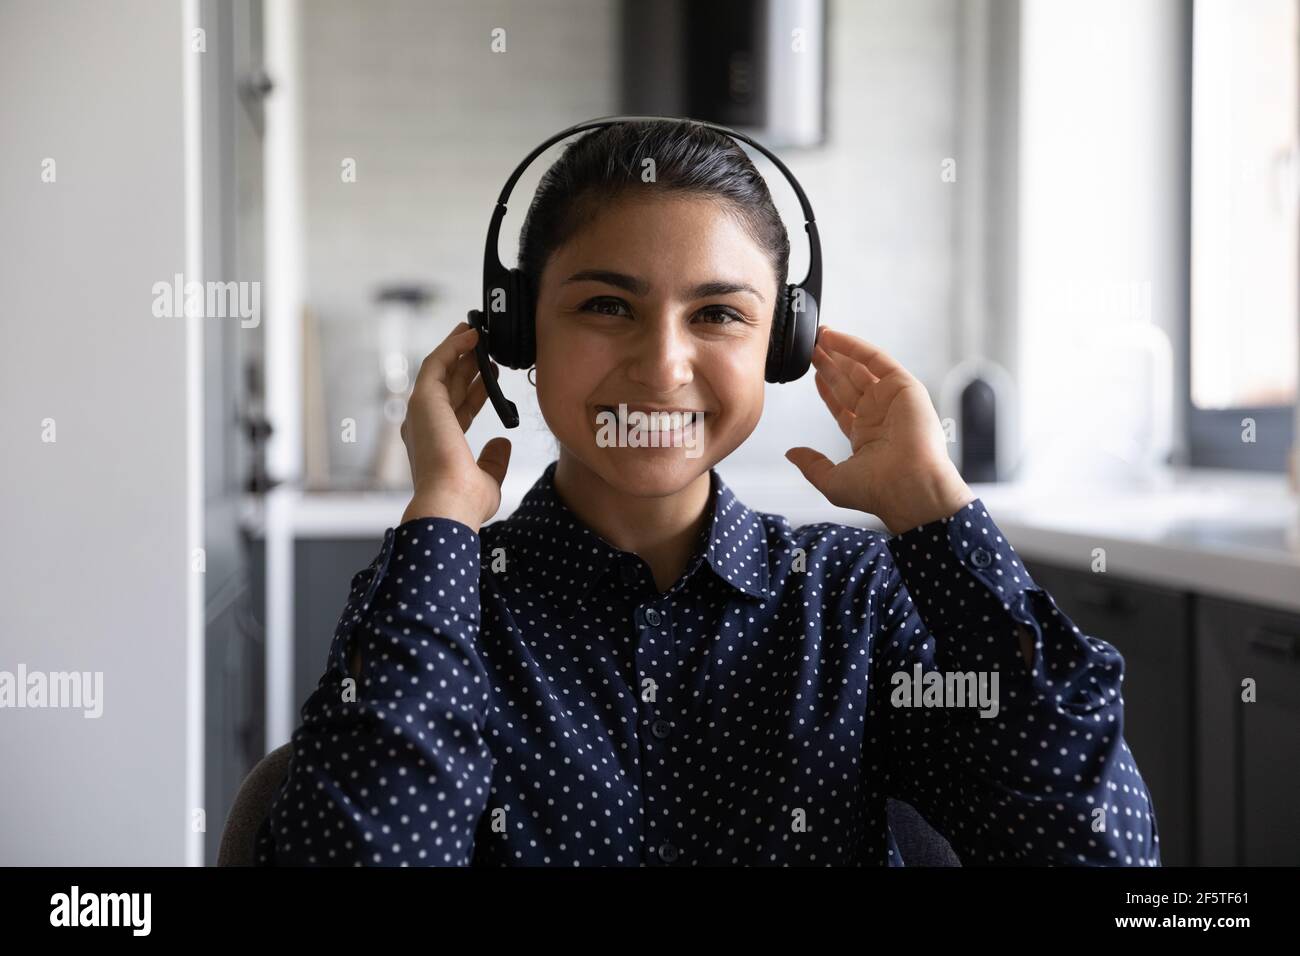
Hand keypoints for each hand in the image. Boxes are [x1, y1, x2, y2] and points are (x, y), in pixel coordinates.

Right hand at [399, 321, 510, 532]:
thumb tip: (503, 442)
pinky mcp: (423, 399)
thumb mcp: (488, 478)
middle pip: (448, 384)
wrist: (449, 503)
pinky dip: (452, 346)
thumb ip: (494, 459)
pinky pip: (437, 363)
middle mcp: (424, 425)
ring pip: (440, 369)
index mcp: (437, 444)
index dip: (475, 389)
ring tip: (478, 330)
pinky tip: (471, 335)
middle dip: (467, 363)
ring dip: (458, 348)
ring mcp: (421, 411)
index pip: (459, 408)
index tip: (492, 374)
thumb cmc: (464, 501)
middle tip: (485, 345)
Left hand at [785, 327, 974, 534]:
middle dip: (830, 366)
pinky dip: (856, 347)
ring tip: (819, 337)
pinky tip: (835, 337)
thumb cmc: (877, 491)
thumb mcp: (832, 481)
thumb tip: (792, 454)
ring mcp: (893, 401)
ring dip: (840, 352)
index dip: (826, 390)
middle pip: (849, 384)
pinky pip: (877, 360)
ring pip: (861, 369)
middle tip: (811, 349)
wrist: (909, 487)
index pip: (842, 407)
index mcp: (866, 437)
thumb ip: (811, 465)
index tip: (812, 375)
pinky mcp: (905, 387)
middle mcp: (880, 416)